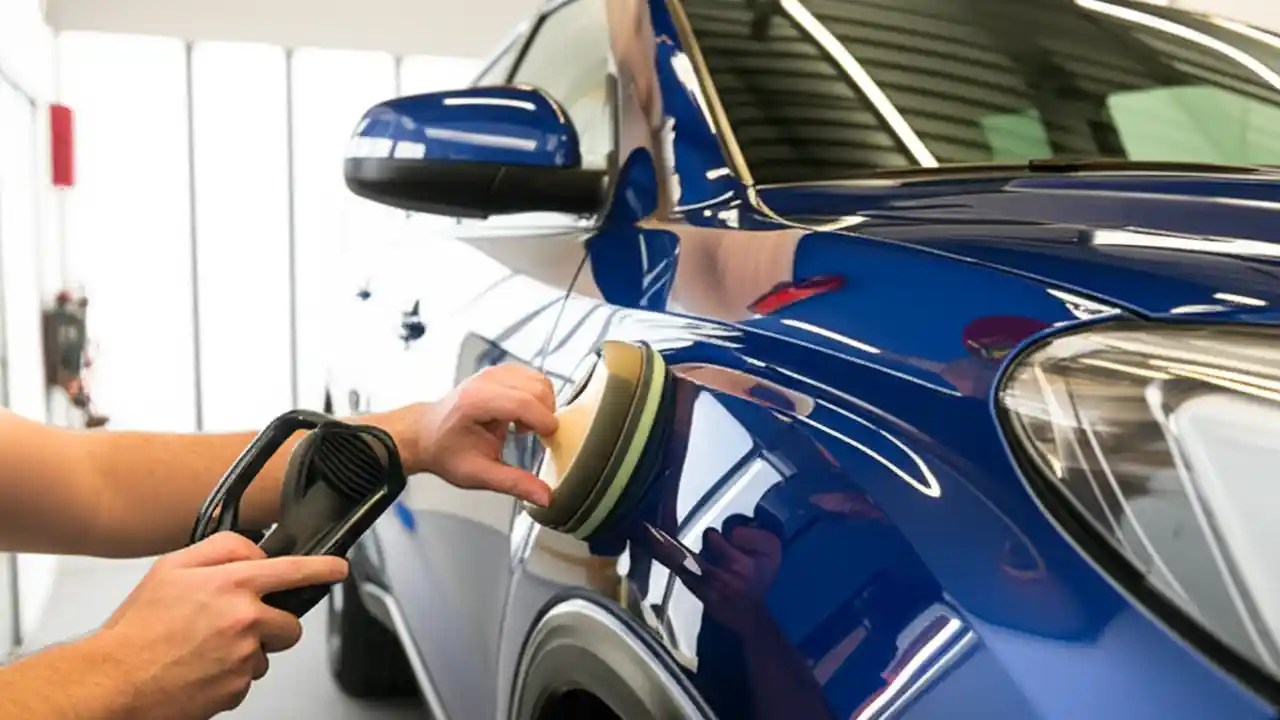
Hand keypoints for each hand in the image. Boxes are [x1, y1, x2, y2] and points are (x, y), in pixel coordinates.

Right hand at [95, 532, 347, 718]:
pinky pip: (246, 680)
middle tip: (237, 627)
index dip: (322, 568)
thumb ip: (222, 550)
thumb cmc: (138, 627)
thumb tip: (256, 552)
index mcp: (231, 584)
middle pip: (290, 624)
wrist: (114, 680)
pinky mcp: (236, 690)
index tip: (338, 569)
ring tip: (206, 649)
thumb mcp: (173, 568)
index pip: (294, 570)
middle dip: (272, 626)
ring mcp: (243, 658)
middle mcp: (244, 620)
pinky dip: (229, 677)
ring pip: (266, 654)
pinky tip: (200, 669)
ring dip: (247, 653)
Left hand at [410, 364, 557, 506]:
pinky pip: (531, 377)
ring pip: (537, 380)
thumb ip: (513, 484)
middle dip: (545, 414)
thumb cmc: (446, 452)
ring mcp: (492, 373)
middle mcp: (484, 381)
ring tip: (525, 427)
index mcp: (475, 403)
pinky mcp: (499, 372)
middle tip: (536, 438)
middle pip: (535, 388)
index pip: (521, 402)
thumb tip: (545, 497)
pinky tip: (522, 415)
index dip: (543, 420)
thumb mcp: (478, 474)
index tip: (549, 438)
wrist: (424, 434)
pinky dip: (536, 396)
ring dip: (542, 404)